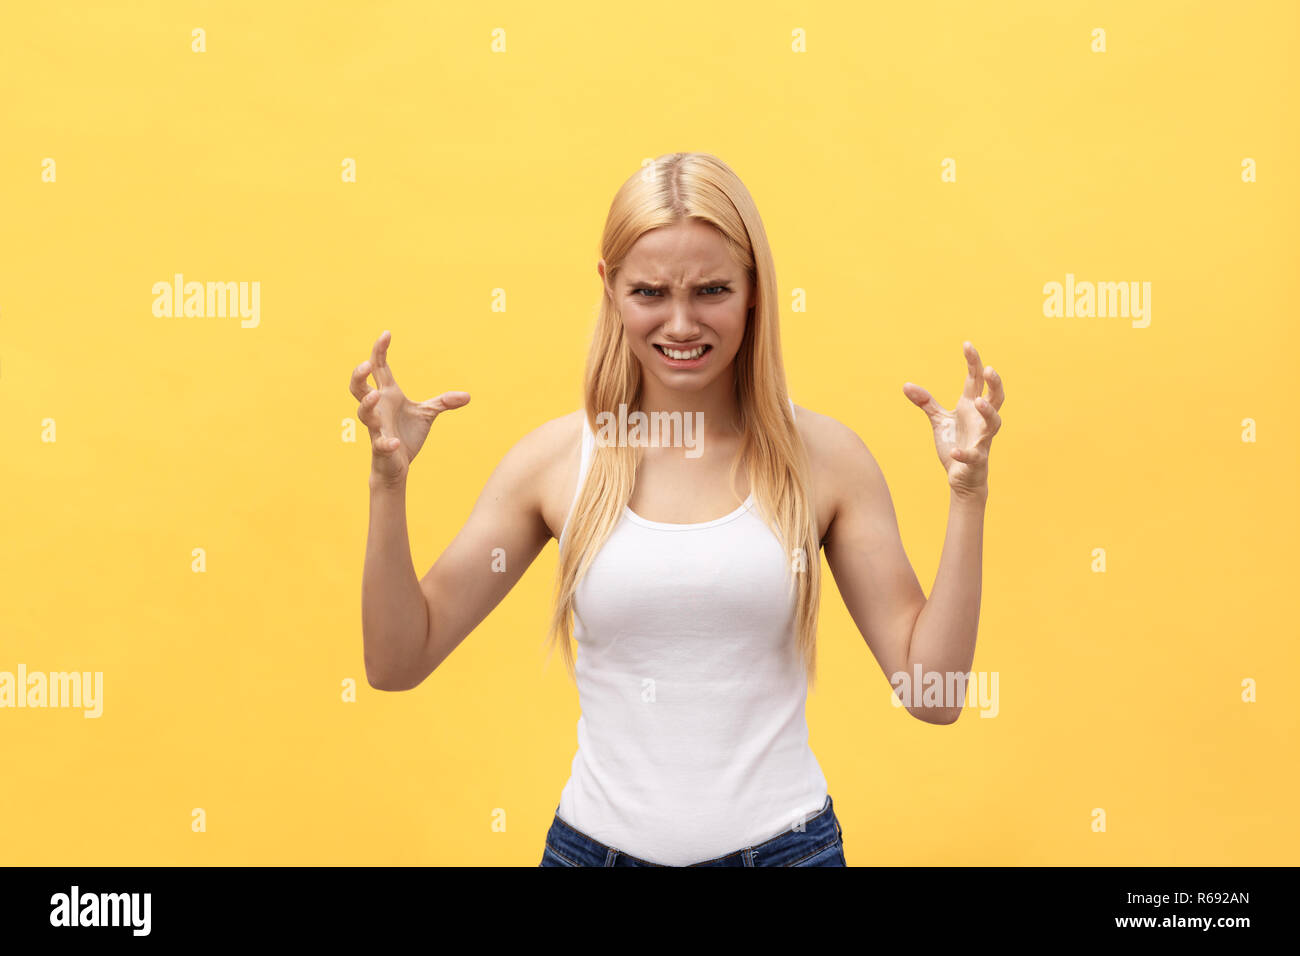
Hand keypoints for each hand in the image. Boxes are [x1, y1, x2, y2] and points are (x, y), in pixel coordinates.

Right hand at [348, 330, 469, 485]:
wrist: (397, 464)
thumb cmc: (406, 434)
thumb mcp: (427, 414)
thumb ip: (443, 402)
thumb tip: (467, 396)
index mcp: (388, 396)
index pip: (379, 369)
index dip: (379, 351)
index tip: (386, 334)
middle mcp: (378, 409)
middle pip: (358, 388)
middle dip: (359, 375)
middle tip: (367, 364)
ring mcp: (377, 428)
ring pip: (363, 413)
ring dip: (367, 405)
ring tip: (374, 397)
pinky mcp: (381, 447)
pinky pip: (380, 443)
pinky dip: (386, 442)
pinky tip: (394, 442)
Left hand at [903, 341, 1003, 498]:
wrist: (961, 477)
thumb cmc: (955, 444)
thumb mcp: (939, 420)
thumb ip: (926, 403)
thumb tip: (906, 385)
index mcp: (971, 407)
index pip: (976, 380)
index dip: (973, 362)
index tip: (967, 344)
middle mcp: (981, 420)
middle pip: (995, 397)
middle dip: (994, 383)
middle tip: (989, 368)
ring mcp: (982, 439)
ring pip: (994, 423)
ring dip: (988, 412)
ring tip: (979, 402)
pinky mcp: (977, 459)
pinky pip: (974, 455)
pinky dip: (965, 453)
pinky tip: (955, 452)